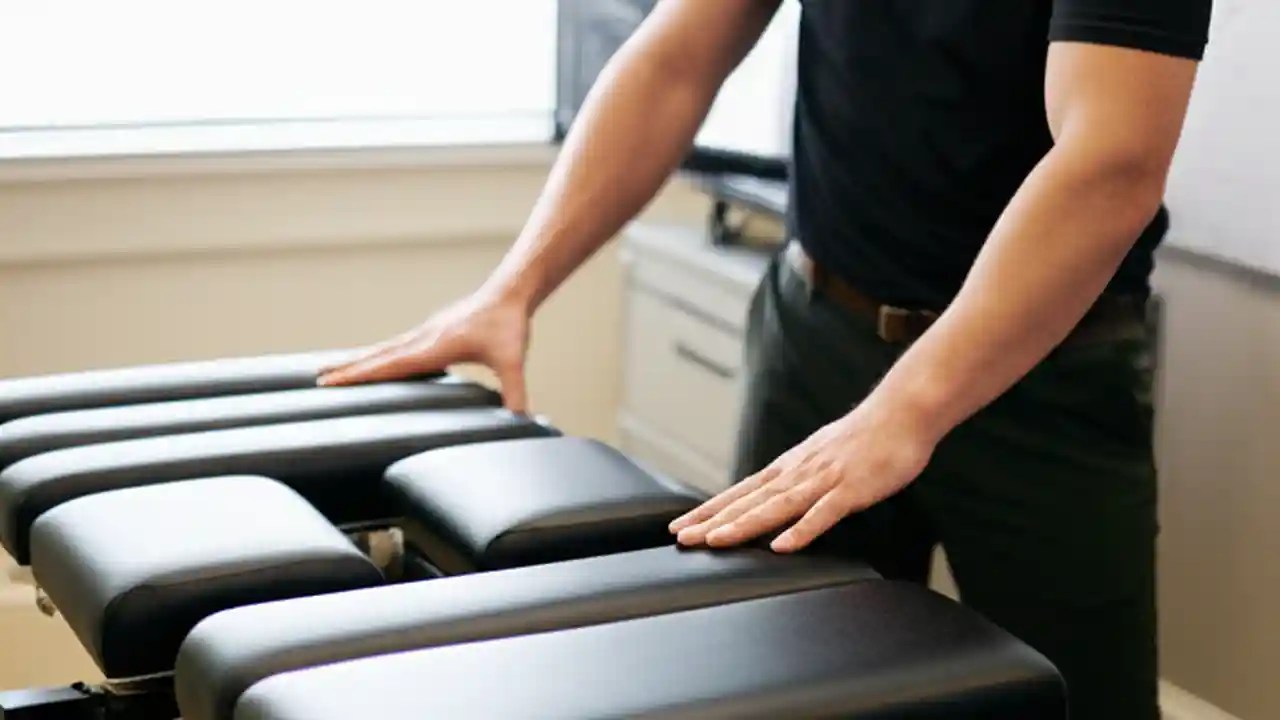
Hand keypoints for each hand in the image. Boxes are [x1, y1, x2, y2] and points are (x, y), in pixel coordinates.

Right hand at [316, 287, 532, 412]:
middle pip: (377, 355)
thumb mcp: (513, 361)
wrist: (510, 293)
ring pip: (384, 348)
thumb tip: (521, 420)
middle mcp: (424, 337)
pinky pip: (397, 345)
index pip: (389, 364)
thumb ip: (515, 392)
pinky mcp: (432, 330)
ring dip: (359, 360)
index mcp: (435, 346)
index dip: (361, 375)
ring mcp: (426, 332)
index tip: (333, 382)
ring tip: (334, 369)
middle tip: (317, 377)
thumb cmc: (509, 325)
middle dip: (348, 368)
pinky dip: (379, 354)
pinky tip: (375, 360)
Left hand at [669, 401, 936, 552]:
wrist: (902, 413)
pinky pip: (823, 514)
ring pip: (776, 506)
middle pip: (749, 500)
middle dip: (713, 520)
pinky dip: (801, 530)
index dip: (710, 509)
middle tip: (682, 537)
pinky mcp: (851, 489)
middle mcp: (799, 472)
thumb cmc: (865, 438)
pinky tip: (782, 546)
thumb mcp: (821, 456)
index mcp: (790, 466)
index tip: (682, 525)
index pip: (741, 491)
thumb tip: (775, 495)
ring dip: (744, 524)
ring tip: (715, 540)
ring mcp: (824, 480)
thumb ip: (798, 478)